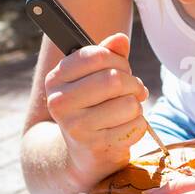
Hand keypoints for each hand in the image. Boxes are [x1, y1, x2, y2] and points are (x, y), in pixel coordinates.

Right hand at [44, 32, 151, 184]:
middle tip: (135, 90)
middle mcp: (60, 102)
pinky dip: (138, 125)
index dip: (119, 60)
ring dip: (137, 106)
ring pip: (129, 104)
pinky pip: (136, 126)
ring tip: (128, 110)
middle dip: (133, 83)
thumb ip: (107, 56)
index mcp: (56, 79)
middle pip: (115, 79)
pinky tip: (125, 128)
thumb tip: (120, 39)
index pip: (97, 55)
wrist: (82, 154)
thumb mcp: (92, 78)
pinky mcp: (97, 147)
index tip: (122, 69)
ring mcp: (77, 127)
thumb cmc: (92, 107)